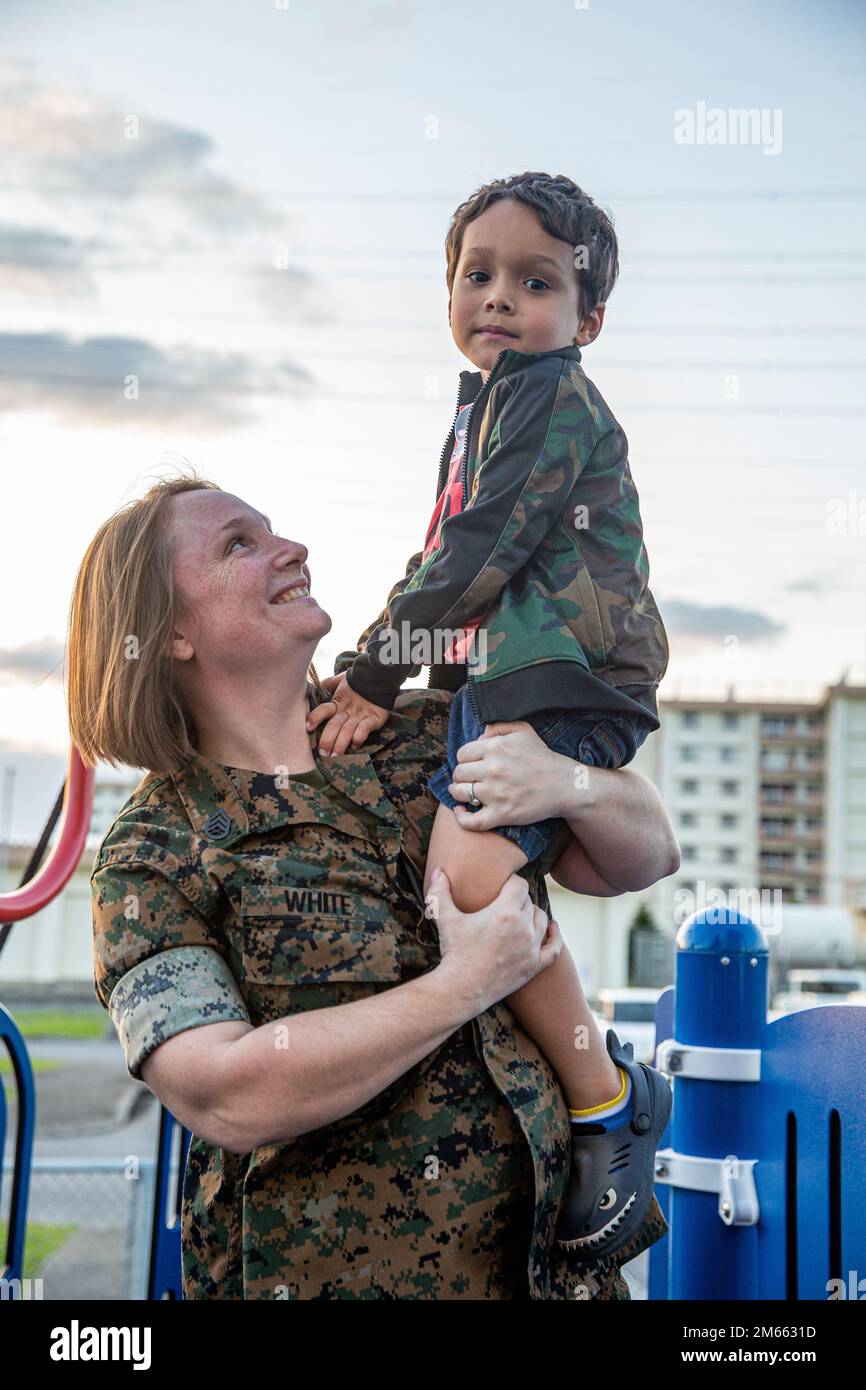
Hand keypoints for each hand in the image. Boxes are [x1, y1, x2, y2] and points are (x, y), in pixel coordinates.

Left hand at [306, 674, 389, 755]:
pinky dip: (359, 737)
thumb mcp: (339, 682)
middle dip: (327, 739)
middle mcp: (347, 710)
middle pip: (335, 725)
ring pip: (348, 730)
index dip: (315, 717)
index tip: (308, 728)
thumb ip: (326, 685)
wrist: (379, 677)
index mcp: (337, 702)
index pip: (324, 710)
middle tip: (322, 753)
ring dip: (341, 743)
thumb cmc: (356, 683)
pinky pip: (365, 728)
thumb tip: (309, 687)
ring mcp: (360, 714)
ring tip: (335, 755)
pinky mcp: (373, 718)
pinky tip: (354, 745)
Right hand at [424, 867, 561, 1014]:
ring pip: (542, 920)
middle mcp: (523, 928)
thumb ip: (440, 892)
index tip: (502, 886)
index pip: (520, 885)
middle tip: (503, 903)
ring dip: (532, 915)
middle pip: (529, 902)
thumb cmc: (454, 951)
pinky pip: (554, 949)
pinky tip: (553, 928)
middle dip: (517, 900)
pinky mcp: (534, 966)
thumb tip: (437, 870)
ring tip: (520, 915)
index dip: (511, 882)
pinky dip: (555, 937)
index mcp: (505, 912)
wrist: (461, 988)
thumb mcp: (444, 918)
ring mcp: (531, 948)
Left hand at [447, 720, 582, 830]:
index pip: (462, 754)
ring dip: (459, 793)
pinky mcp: (502, 814)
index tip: (472, 765)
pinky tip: (460, 812)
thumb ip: (499, 726)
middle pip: (459, 773)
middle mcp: (492, 769)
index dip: (465, 759)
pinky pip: (472, 821)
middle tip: (470, 779)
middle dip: (462, 776)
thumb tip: (480, 734)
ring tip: (465, 793)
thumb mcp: (524, 731)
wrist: (565, 785)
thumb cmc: (543, 758)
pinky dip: (462, 818)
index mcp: (495, 747)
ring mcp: (496, 793)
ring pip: (460, 793)